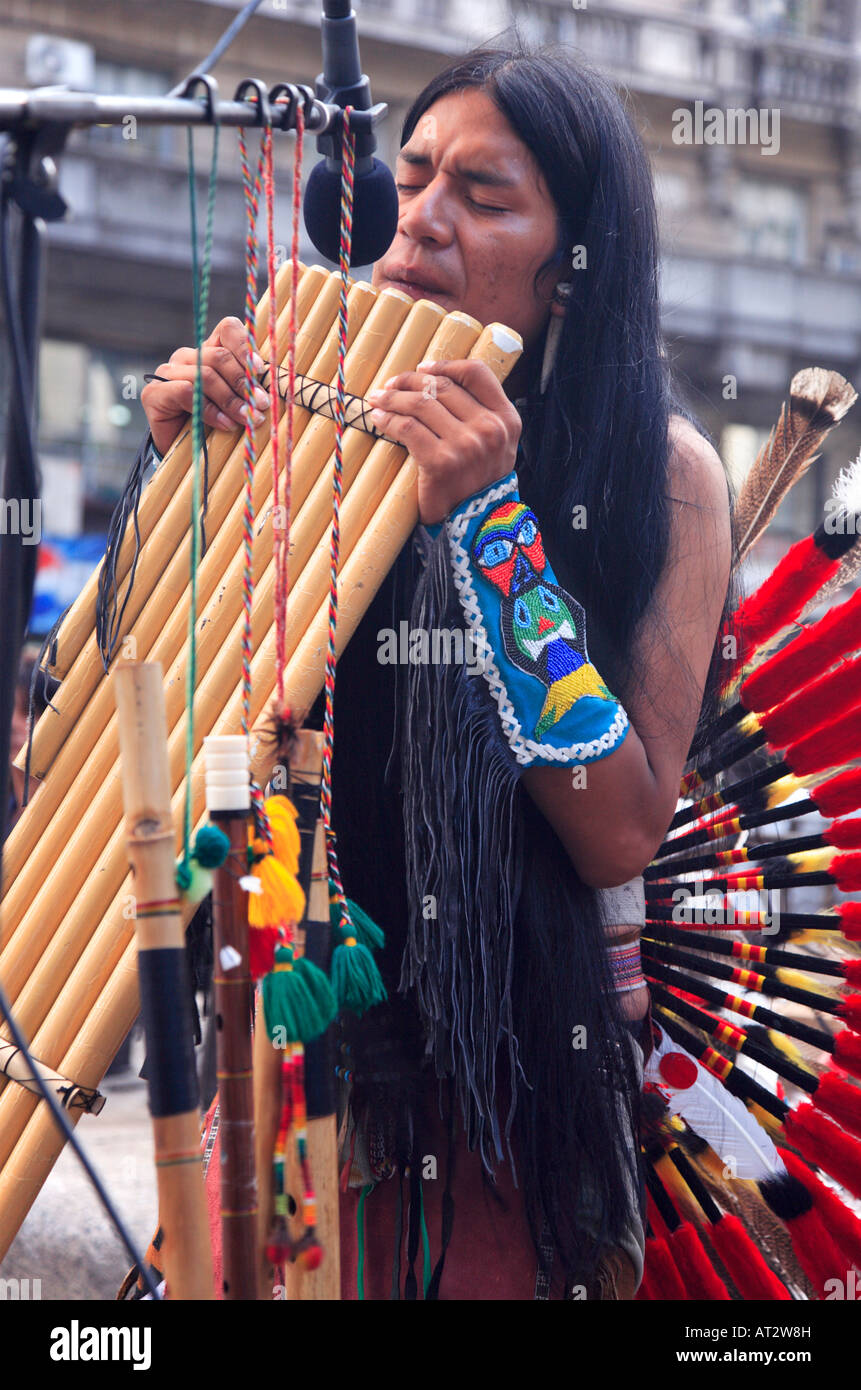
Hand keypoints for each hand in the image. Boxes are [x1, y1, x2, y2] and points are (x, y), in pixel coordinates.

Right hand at [141, 316, 269, 457]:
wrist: (187, 455)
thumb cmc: (217, 426)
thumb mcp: (238, 402)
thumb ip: (250, 387)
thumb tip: (272, 383)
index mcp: (209, 351)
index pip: (227, 329)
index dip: (244, 346)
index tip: (259, 369)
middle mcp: (187, 357)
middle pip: (218, 356)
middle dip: (243, 382)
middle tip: (261, 404)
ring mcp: (167, 372)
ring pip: (205, 375)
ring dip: (231, 400)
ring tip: (247, 419)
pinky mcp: (154, 393)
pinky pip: (186, 392)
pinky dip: (210, 410)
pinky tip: (225, 424)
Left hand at [366, 359, 520, 524]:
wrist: (475, 527)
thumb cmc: (478, 484)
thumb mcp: (495, 446)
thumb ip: (480, 414)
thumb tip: (439, 380)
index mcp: (506, 419)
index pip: (476, 373)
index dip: (445, 365)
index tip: (423, 368)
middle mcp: (490, 429)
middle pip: (442, 386)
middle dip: (409, 382)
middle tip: (389, 387)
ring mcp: (467, 445)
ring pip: (421, 403)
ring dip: (392, 399)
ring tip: (378, 401)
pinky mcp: (442, 462)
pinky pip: (407, 428)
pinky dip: (388, 420)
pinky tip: (379, 419)